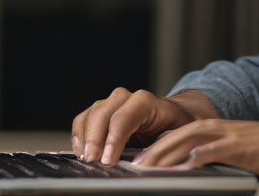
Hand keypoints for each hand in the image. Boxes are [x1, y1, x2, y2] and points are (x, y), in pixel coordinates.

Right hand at [71, 88, 217, 164]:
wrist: (175, 115)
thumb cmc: (177, 126)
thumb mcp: (178, 136)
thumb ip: (161, 146)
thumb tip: (143, 162)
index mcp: (145, 102)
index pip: (123, 119)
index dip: (113, 141)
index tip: (107, 161)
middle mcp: (125, 97)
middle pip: (102, 115)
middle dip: (95, 140)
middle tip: (93, 162)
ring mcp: (111, 102)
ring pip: (89, 116)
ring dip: (84, 139)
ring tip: (86, 159)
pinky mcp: (101, 110)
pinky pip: (84, 120)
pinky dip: (79, 135)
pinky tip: (82, 151)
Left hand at [132, 119, 258, 179]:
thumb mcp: (238, 151)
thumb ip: (215, 156)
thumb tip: (194, 168)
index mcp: (212, 129)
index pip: (173, 138)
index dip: (152, 150)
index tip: (135, 164)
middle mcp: (213, 129)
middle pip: (172, 140)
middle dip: (149, 154)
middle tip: (130, 167)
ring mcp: (224, 137)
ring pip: (183, 144)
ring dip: (161, 157)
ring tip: (143, 170)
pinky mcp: (236, 148)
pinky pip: (207, 154)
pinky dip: (190, 161)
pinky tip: (178, 169)